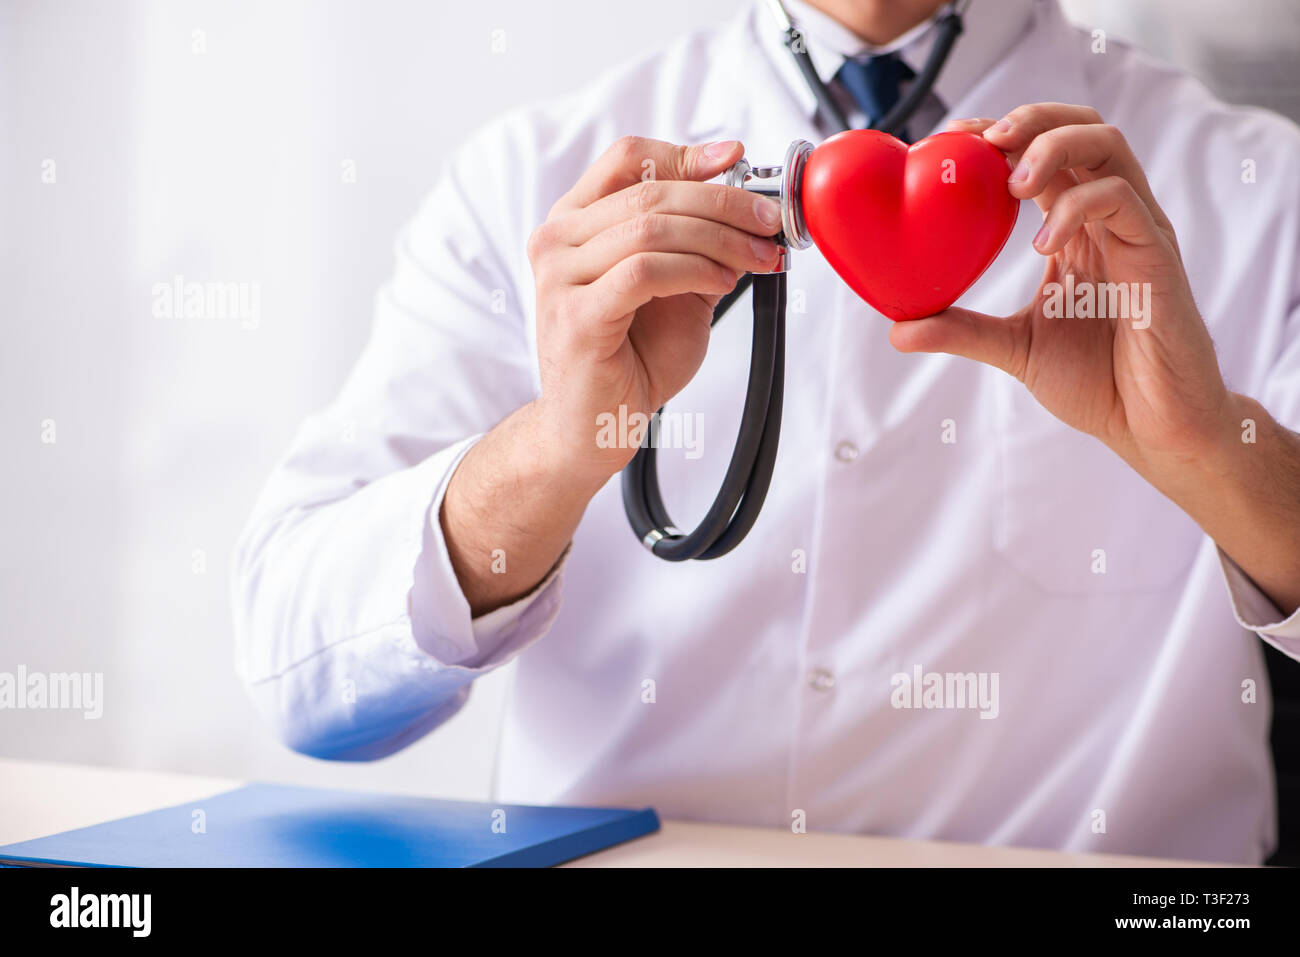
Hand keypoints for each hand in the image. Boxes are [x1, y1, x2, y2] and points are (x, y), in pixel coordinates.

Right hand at [527, 136, 783, 484]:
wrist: (593, 427)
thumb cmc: (629, 359)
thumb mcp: (672, 287)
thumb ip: (694, 243)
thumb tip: (746, 202)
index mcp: (573, 222)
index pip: (627, 158)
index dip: (685, 154)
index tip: (737, 161)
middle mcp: (556, 241)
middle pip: (651, 193)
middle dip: (724, 203)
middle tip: (769, 222)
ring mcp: (560, 277)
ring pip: (652, 228)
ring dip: (720, 240)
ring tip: (756, 260)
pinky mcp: (576, 316)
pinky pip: (647, 272)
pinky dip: (697, 270)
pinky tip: (723, 282)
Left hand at [891, 103, 1232, 471]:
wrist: (1152, 426)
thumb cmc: (1099, 382)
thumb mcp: (1014, 349)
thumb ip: (961, 331)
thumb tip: (897, 329)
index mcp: (1075, 228)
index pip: (1042, 153)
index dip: (1000, 134)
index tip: (950, 139)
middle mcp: (1108, 219)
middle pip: (1081, 127)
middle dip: (1030, 118)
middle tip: (981, 141)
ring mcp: (1136, 232)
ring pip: (1108, 146)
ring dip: (1052, 147)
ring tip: (1010, 184)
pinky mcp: (1157, 257)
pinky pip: (1123, 201)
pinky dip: (1077, 206)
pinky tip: (1043, 244)